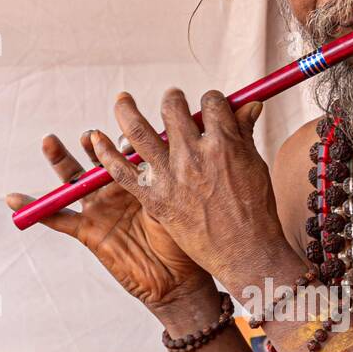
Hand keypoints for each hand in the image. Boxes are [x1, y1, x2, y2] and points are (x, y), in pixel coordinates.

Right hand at [6, 130, 210, 310]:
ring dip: (60, 160)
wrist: (178, 282)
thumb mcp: (174, 206)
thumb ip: (159, 181)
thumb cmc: (184, 241)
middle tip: (90, 135)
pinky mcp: (87, 232)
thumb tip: (158, 154)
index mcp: (140, 180)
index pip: (126, 152)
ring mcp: (99, 209)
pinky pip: (57, 219)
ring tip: (50, 142)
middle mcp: (117, 190)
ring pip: (73, 181)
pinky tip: (14, 198)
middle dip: (91, 143)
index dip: (123, 143)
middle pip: (96, 158)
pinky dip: (36, 209)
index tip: (127, 139)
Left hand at [86, 89, 288, 294]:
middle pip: (173, 110)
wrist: (245, 252)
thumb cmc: (256, 211)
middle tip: (171, 98)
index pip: (212, 104)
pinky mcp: (155, 198)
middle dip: (172, 99)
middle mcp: (193, 155)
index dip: (211, 100)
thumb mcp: (255, 166)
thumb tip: (251, 104)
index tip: (210, 105)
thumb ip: (244, 133)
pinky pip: (122, 171)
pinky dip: (106, 153)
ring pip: (138, 131)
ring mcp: (170, 176)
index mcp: (224, 143)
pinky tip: (96, 139)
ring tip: (123, 100)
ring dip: (127, 111)